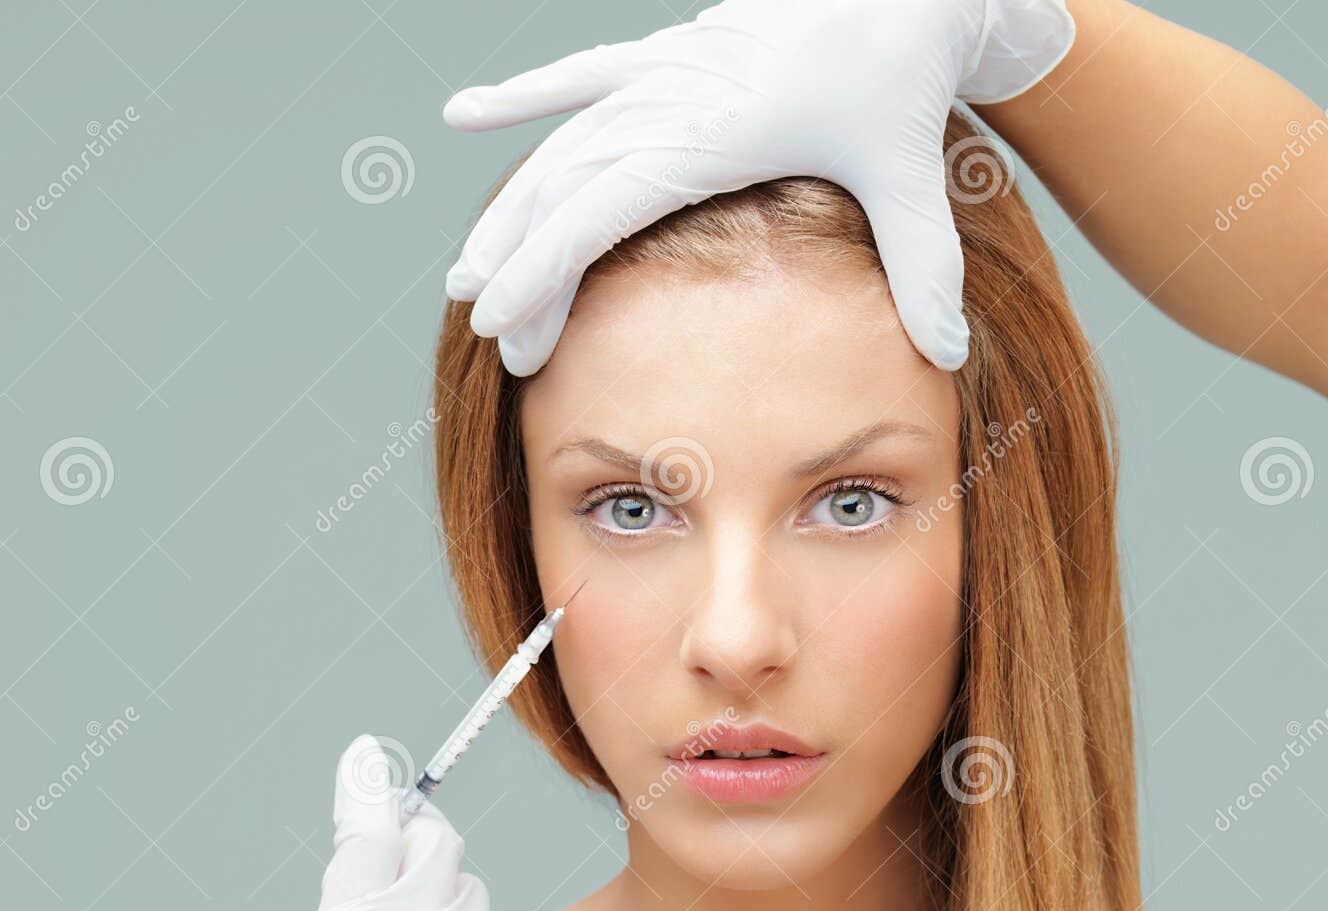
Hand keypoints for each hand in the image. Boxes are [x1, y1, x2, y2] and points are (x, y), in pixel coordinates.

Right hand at [442, 0, 1074, 375]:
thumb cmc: (908, 67)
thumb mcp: (916, 171)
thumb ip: (926, 270)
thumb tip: (948, 356)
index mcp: (713, 129)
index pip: (598, 212)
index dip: (540, 273)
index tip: (502, 329)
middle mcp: (671, 96)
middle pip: (565, 187)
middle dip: (518, 263)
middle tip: (488, 334)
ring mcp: (664, 68)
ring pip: (561, 141)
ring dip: (511, 207)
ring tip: (468, 273)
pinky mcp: (670, 52)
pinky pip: (580, 76)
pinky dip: (525, 98)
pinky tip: (464, 115)